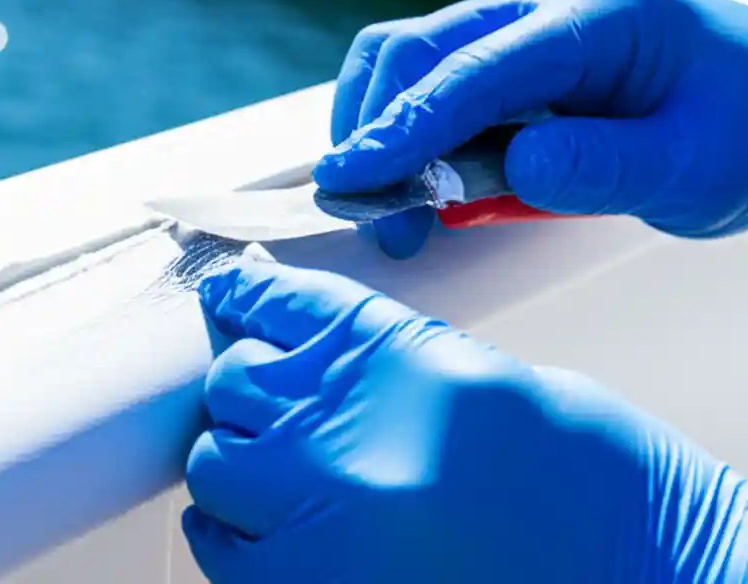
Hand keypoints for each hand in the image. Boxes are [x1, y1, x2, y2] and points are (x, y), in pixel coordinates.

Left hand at [184, 259, 747, 582]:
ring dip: (239, 462)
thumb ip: (387, 366)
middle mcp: (338, 423)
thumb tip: (314, 361)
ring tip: (282, 477)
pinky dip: (231, 532)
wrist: (637, 572)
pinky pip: (219, 545)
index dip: (248, 300)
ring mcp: (311, 508)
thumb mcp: (481, 382)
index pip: (280, 303)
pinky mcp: (300, 583)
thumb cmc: (585, 484)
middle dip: (251, 390)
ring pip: (215, 461)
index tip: (228, 298)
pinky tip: (264, 529)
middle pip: (235, 380)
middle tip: (279, 409)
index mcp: (390, 352)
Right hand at [316, 0, 747, 257]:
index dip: (406, 126)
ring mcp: (524, 20)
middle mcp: (548, 2)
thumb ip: (605, 168)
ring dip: (382, 125)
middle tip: (373, 213)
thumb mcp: (692, 168)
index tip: (354, 176)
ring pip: (412, 56)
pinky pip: (436, 76)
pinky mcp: (512, 49)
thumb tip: (514, 167)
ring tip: (389, 201)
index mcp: (598, 16)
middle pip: (419, 48)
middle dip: (378, 130)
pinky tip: (418, 175)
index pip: (475, 70)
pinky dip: (409, 126)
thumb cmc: (743, 131)